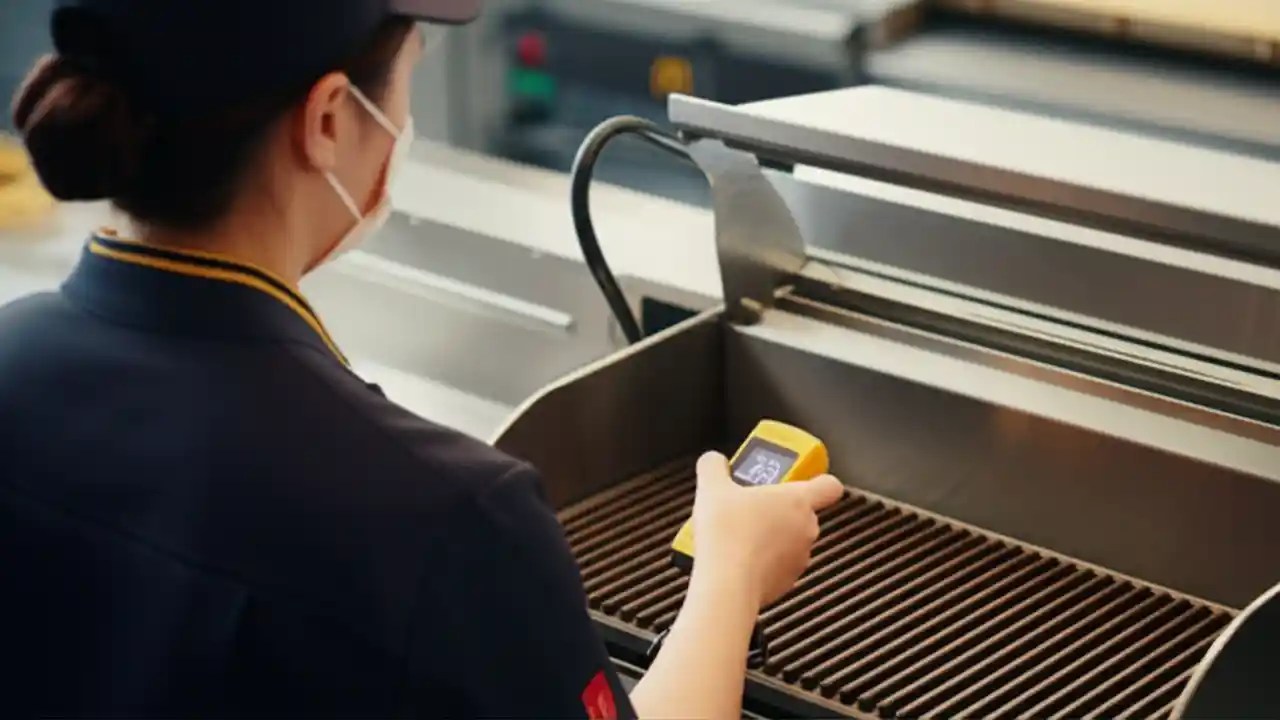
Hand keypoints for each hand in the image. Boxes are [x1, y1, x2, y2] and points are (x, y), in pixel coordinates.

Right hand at [691, 451, 844, 609]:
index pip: (829, 485)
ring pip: (790, 541)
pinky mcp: (788, 582)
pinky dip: (763, 563)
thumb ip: (714, 466)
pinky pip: (779, 566)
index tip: (798, 481)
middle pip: (802, 513)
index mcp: (797, 500)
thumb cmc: (728, 536)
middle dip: (777, 511)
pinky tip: (739, 559)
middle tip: (751, 508)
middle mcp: (806, 529)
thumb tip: (714, 462)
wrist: (726, 587)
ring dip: (771, 537)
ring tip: (739, 535)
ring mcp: (800, 558)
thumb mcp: (711, 488)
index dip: (818, 481)